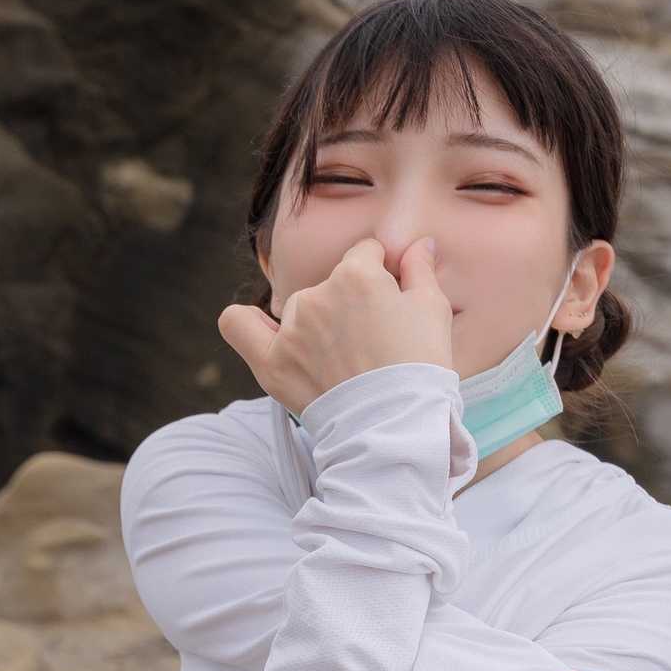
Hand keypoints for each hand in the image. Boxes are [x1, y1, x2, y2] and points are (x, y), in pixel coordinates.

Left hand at [216, 235, 454, 413]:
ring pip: (300, 309)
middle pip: (331, 285)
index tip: (388, 302)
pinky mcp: (271, 362)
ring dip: (316, 323)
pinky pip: (238, 325)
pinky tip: (258, 322)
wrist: (394, 426)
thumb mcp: (433, 310)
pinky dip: (246, 321)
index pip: (365, 254)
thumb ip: (420, 269)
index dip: (381, 274)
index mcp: (356, 276)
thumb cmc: (419, 367)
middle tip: (370, 342)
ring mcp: (291, 329)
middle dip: (349, 304)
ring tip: (342, 360)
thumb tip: (418, 244)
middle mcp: (317, 296)